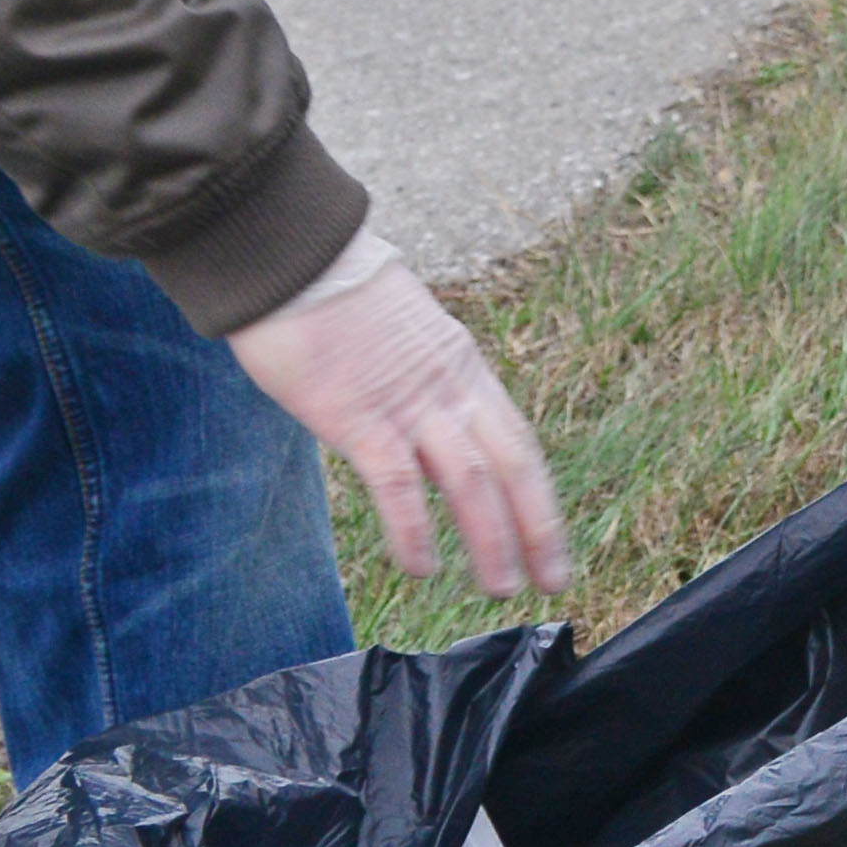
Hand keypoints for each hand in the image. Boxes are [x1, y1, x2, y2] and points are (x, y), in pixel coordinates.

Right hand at [230, 260, 570, 596]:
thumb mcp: (401, 337)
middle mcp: (449, 388)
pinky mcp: (360, 418)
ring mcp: (408, 404)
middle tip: (554, 581)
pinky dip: (416, 530)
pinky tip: (423, 568)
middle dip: (538, 527)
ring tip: (502, 586)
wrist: (292, 260)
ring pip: (471, 482)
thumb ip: (419, 384)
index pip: (516, 442)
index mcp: (462, 367)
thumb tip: (419, 428)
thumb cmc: (334, 298)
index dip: (539, 496)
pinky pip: (400, 485)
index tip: (553, 542)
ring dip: (491, 538)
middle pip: (512, 465)